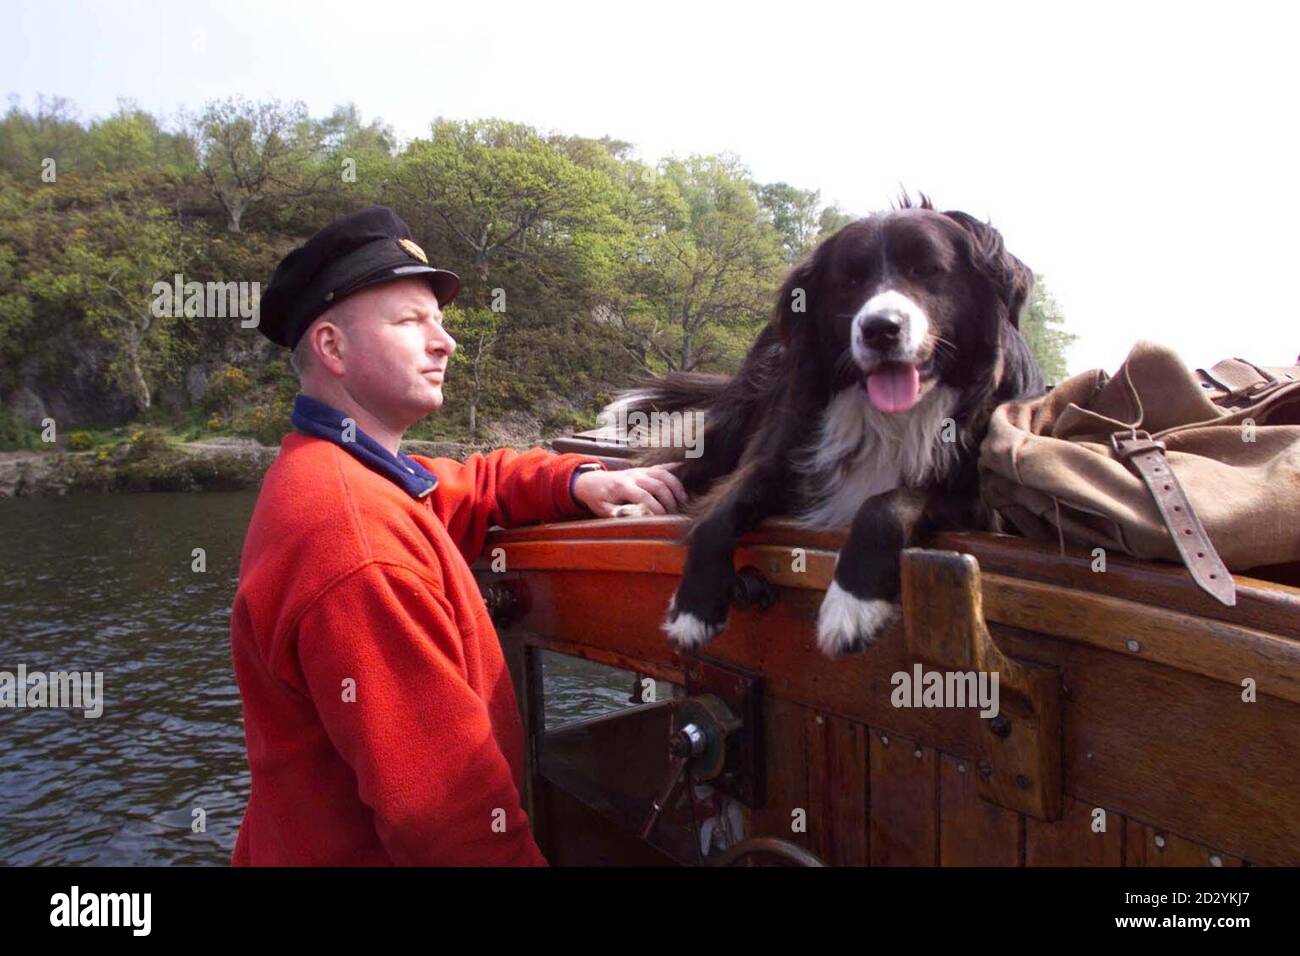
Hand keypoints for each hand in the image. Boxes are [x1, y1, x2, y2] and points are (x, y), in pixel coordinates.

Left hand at [573, 464, 687, 517]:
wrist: (591, 482)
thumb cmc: (598, 498)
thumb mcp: (603, 510)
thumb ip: (618, 514)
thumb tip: (634, 520)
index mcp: (622, 486)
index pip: (644, 496)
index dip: (656, 508)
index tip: (663, 519)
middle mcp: (633, 475)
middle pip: (658, 485)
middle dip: (670, 500)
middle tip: (675, 513)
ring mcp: (640, 470)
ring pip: (663, 474)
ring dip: (676, 487)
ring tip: (683, 501)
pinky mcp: (644, 469)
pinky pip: (662, 467)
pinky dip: (675, 469)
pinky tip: (687, 473)